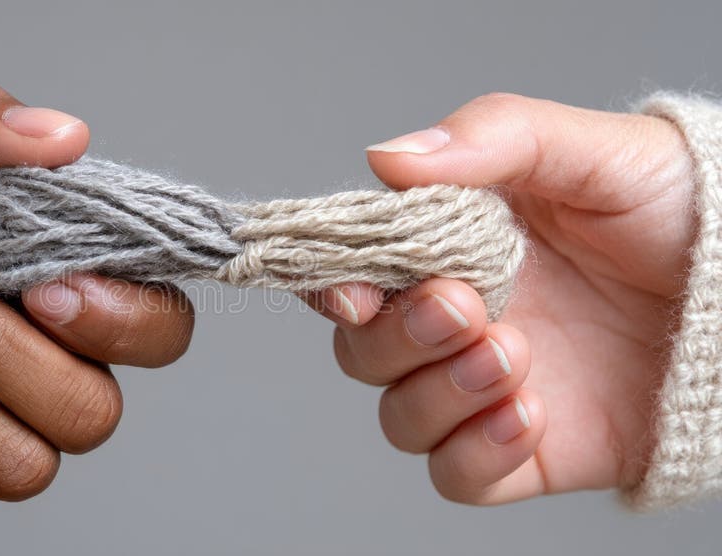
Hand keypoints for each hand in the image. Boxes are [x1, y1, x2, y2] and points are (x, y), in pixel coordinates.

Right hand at [309, 93, 694, 503]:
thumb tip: (388, 157)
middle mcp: (458, 322)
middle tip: (465, 307)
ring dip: (439, 394)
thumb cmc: (678, 213)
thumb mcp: (591, 152)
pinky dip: (475, 453)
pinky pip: (458, 477)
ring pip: (400, 419)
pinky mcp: (526, 450)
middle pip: (364, 354)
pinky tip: (531, 414)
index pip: (356, 273)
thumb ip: (491, 139)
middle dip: (400, 337)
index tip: (355, 291)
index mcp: (452, 249)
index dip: (335, 286)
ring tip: (514, 356)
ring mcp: (487, 389)